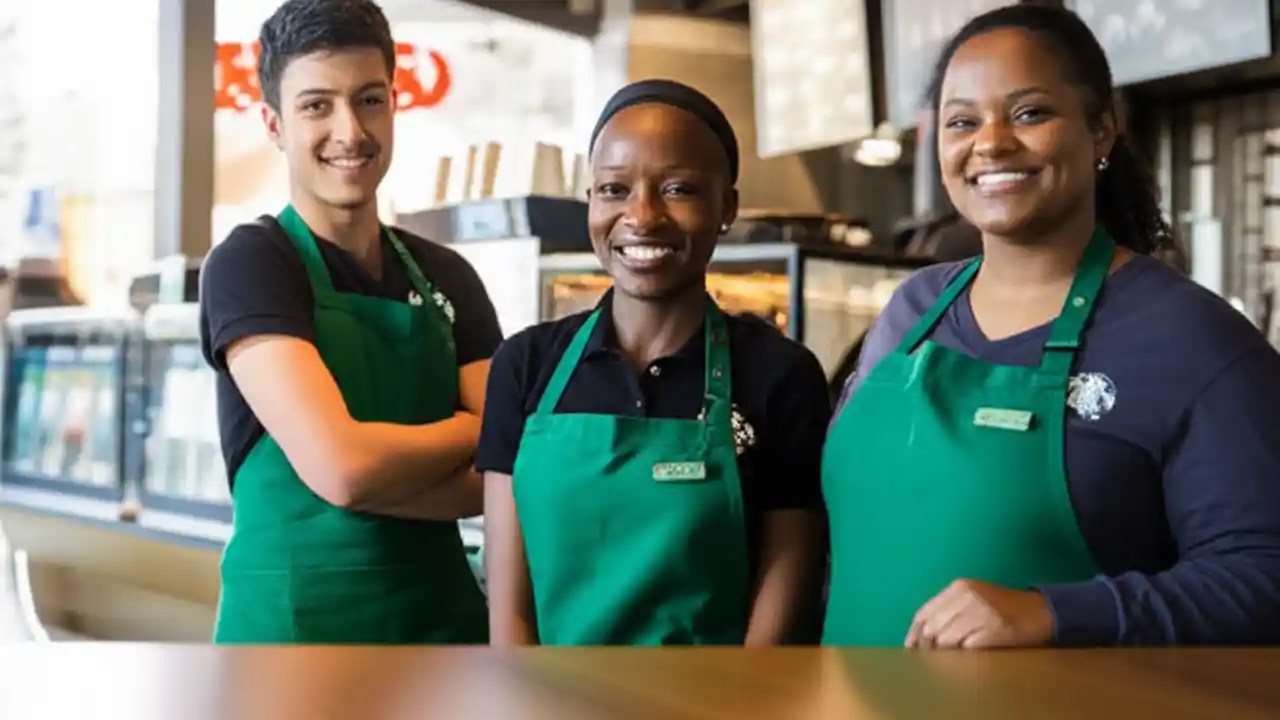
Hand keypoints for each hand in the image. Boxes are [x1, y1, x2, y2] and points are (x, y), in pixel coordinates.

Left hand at [905, 579, 1053, 649]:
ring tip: (952, 658)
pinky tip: (969, 656)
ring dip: (947, 653)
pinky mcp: (996, 628)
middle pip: (932, 628)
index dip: (914, 634)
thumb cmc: (1001, 607)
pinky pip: (968, 647)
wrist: (1039, 610)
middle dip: (929, 646)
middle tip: (931, 658)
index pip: (924, 613)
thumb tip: (919, 635)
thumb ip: (947, 610)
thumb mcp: (972, 598)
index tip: (911, 649)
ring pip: (947, 640)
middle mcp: (968, 596)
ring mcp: (982, 612)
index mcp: (958, 587)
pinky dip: (965, 654)